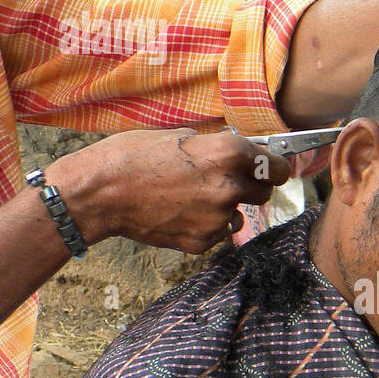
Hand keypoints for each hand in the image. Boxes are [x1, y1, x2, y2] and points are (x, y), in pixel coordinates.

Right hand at [48, 128, 290, 253]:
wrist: (100, 194)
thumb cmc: (131, 156)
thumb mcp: (177, 135)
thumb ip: (211, 144)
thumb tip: (230, 148)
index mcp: (229, 153)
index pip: (277, 165)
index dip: (274, 166)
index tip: (270, 167)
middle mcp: (230, 186)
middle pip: (264, 191)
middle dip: (249, 185)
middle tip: (222, 181)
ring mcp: (217, 218)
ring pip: (238, 214)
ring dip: (224, 207)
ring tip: (190, 198)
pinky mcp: (202, 242)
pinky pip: (216, 232)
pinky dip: (204, 225)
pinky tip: (178, 213)